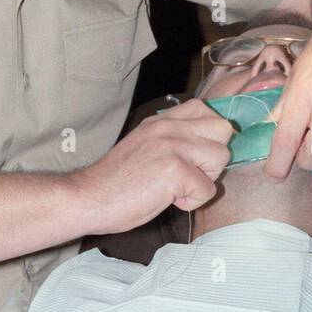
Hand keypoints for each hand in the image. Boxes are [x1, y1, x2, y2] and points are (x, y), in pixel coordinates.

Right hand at [70, 99, 233, 234]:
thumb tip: (201, 148)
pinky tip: (169, 200)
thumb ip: (169, 139)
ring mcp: (173, 145)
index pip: (204, 109)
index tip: (196, 155)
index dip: (209, 135)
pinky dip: (192, 202)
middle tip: (190, 173)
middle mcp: (169, 126)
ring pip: (221, 157)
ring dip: (205, 179)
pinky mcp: (176, 170)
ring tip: (178, 188)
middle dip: (213, 156)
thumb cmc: (115, 181)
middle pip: (222, 129)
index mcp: (161, 120)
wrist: (89, 197)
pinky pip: (208, 189)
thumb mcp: (144, 145)